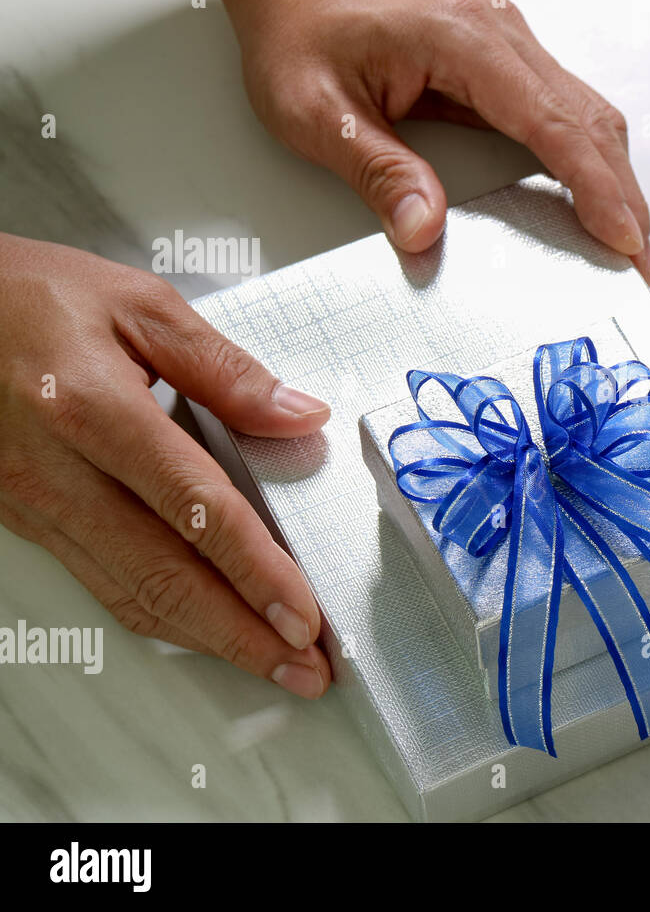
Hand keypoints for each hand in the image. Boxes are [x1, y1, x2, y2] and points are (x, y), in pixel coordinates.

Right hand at [0, 234, 331, 697]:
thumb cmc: (28, 297)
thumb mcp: (139, 306)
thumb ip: (227, 370)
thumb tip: (301, 417)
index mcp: (92, 407)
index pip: (195, 509)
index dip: (255, 571)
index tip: (303, 615)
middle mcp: (56, 470)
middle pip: (162, 575)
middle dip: (241, 636)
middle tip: (303, 670)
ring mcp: (32, 502)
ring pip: (128, 593)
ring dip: (206, 638)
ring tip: (269, 662)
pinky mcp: (23, 517)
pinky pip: (100, 580)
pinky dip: (158, 615)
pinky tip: (203, 628)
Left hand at [210, 0, 649, 280]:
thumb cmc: (299, 31)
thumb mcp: (316, 112)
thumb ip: (378, 172)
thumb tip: (425, 230)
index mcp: (464, 42)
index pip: (553, 124)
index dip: (596, 187)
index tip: (622, 238)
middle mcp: (500, 35)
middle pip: (591, 121)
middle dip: (623, 196)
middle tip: (636, 262)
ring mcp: (508, 44)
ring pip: (589, 115)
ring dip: (614, 179)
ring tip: (624, 240)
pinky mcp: (504, 60)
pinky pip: (565, 110)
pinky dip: (589, 159)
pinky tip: (592, 198)